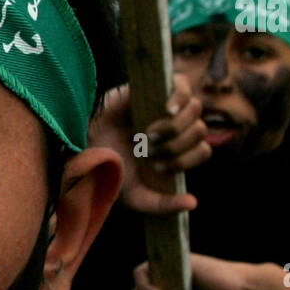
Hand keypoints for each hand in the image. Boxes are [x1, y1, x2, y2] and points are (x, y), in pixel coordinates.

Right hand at [87, 74, 210, 215]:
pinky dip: (180, 97)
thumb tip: (193, 203)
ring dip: (173, 127)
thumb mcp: (137, 196)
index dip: (185, 160)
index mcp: (177, 149)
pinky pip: (182, 83)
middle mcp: (176, 126)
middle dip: (175, 146)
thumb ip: (163, 206)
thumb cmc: (111, 168)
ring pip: (195, 109)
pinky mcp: (155, 86)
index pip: (202, 150)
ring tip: (148, 134)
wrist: (86, 144)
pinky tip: (167, 110)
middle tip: (147, 151)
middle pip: (200, 130)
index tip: (157, 167)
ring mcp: (167, 104)